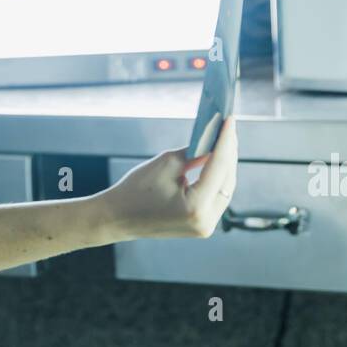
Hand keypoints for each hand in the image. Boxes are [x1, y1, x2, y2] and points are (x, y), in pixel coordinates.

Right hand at [99, 113, 238, 240]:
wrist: (117, 218)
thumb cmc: (135, 190)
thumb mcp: (167, 163)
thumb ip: (195, 151)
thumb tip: (215, 137)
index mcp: (196, 207)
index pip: (219, 166)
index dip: (226, 140)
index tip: (230, 120)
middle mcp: (206, 222)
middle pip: (227, 179)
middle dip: (228, 151)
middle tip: (227, 127)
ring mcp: (205, 227)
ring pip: (224, 188)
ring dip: (225, 164)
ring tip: (224, 139)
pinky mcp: (201, 225)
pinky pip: (216, 197)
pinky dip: (217, 178)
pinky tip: (217, 159)